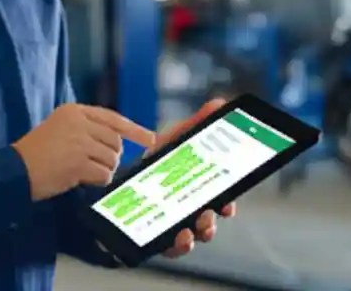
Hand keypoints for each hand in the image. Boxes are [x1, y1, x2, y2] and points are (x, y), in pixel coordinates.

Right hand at [12, 104, 155, 201]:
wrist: (15, 170)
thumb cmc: (36, 153)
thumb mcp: (60, 128)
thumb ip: (86, 129)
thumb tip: (117, 143)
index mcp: (73, 111)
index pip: (112, 118)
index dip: (134, 130)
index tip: (150, 139)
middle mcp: (78, 123)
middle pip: (115, 142)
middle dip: (110, 157)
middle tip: (94, 165)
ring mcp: (79, 142)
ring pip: (111, 159)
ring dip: (103, 170)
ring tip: (83, 172)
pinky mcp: (78, 162)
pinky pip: (103, 174)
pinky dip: (98, 180)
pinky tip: (82, 180)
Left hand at [146, 98, 240, 259]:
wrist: (121, 175)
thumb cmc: (156, 159)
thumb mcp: (175, 139)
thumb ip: (196, 124)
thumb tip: (219, 102)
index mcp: (198, 191)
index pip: (220, 202)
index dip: (227, 204)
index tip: (229, 203)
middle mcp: (189, 211)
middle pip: (208, 223)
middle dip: (212, 223)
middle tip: (211, 214)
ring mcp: (173, 225)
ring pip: (192, 238)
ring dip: (197, 236)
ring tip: (192, 230)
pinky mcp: (155, 235)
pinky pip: (169, 247)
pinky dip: (176, 246)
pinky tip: (175, 238)